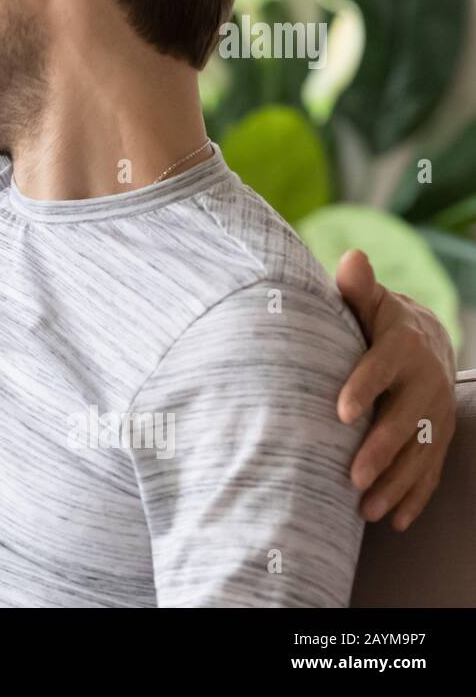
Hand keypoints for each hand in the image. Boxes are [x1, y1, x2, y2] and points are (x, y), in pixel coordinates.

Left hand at [335, 249, 457, 531]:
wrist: (425, 340)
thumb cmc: (379, 320)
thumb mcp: (371, 302)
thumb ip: (358, 288)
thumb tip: (352, 259)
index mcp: (402, 348)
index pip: (382, 368)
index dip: (364, 388)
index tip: (341, 412)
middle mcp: (425, 384)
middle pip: (403, 421)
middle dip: (380, 451)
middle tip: (353, 478)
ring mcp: (435, 416)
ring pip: (418, 455)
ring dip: (394, 485)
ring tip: (365, 510)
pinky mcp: (438, 439)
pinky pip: (429, 472)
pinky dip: (413, 498)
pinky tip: (392, 521)